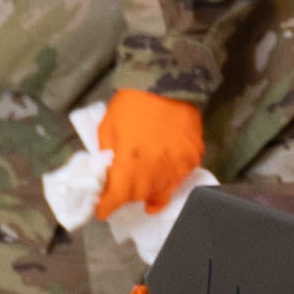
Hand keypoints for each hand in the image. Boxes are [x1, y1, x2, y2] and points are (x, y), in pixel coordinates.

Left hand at [92, 89, 209, 219]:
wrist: (166, 83)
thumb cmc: (131, 105)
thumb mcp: (107, 129)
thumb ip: (107, 156)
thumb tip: (107, 174)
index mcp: (129, 164)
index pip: (116, 198)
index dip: (106, 207)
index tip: (101, 210)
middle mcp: (154, 171)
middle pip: (139, 197)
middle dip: (127, 196)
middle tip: (121, 190)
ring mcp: (177, 167)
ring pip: (161, 193)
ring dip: (148, 192)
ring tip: (143, 186)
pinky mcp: (192, 158)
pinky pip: (180, 178)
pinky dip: (169, 179)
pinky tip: (163, 173)